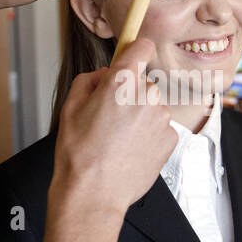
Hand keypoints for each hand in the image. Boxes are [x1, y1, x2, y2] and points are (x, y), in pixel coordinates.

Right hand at [50, 39, 176, 215]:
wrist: (94, 194)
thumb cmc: (78, 154)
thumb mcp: (70, 107)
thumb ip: (90, 80)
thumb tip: (105, 74)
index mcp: (120, 83)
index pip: (141, 48)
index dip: (135, 51)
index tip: (132, 56)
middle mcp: (146, 96)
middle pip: (143, 83)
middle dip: (130, 94)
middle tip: (110, 118)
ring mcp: (162, 118)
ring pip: (152, 107)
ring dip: (140, 116)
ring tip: (118, 140)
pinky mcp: (171, 138)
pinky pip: (160, 127)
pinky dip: (148, 135)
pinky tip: (130, 150)